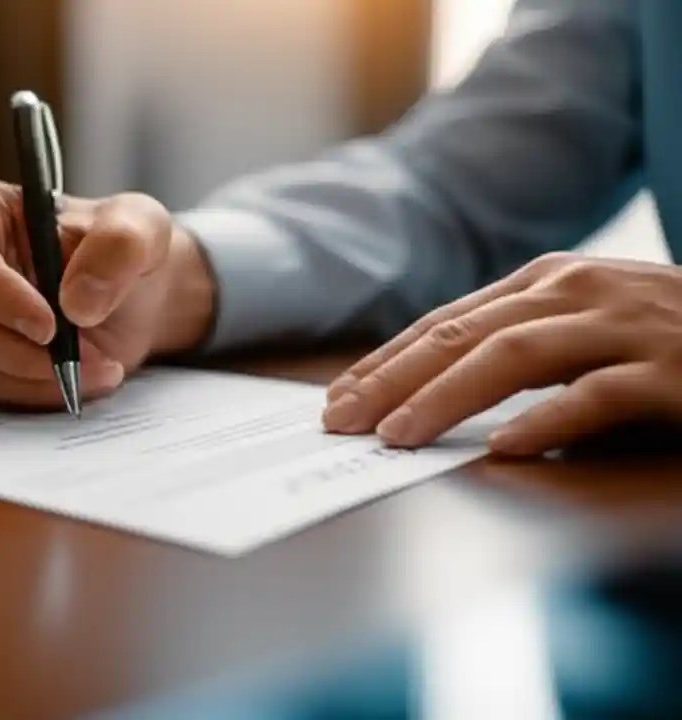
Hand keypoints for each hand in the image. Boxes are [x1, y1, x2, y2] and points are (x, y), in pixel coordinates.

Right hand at [0, 177, 214, 407]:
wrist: (132, 297)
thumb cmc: (120, 248)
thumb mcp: (140, 226)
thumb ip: (119, 245)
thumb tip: (76, 303)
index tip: (47, 323)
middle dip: (15, 347)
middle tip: (80, 354)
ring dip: (32, 375)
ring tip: (97, 366)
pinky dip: (35, 391)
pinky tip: (80, 378)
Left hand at [321, 252, 681, 454]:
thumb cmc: (662, 336)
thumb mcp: (580, 328)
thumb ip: (513, 347)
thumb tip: (420, 391)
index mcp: (544, 282)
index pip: (443, 324)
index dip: (385, 362)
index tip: (337, 399)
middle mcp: (576, 292)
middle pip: (462, 336)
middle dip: (391, 381)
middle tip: (341, 422)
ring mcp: (624, 327)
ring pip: (513, 356)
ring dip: (446, 397)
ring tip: (398, 436)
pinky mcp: (670, 372)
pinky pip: (597, 395)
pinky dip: (547, 421)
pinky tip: (505, 448)